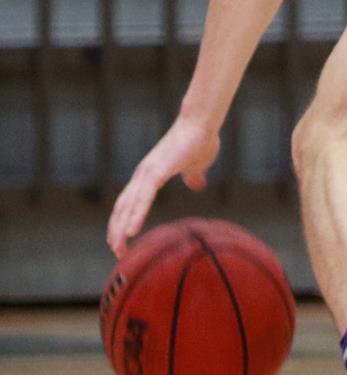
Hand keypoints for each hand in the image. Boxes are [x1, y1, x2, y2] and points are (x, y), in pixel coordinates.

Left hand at [107, 115, 219, 255]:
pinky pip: (143, 198)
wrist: (202, 122)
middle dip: (117, 230)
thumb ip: (193, 176)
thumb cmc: (200, 140)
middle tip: (117, 252)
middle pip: (122, 207)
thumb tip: (198, 185)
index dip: (123, 221)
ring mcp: (147, 173)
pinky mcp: (156, 171)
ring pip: (128, 206)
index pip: (128, 202)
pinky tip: (131, 232)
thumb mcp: (196, 165)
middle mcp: (142, 174)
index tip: (122, 240)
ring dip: (121, 228)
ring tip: (118, 248)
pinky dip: (135, 216)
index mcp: (149, 174)